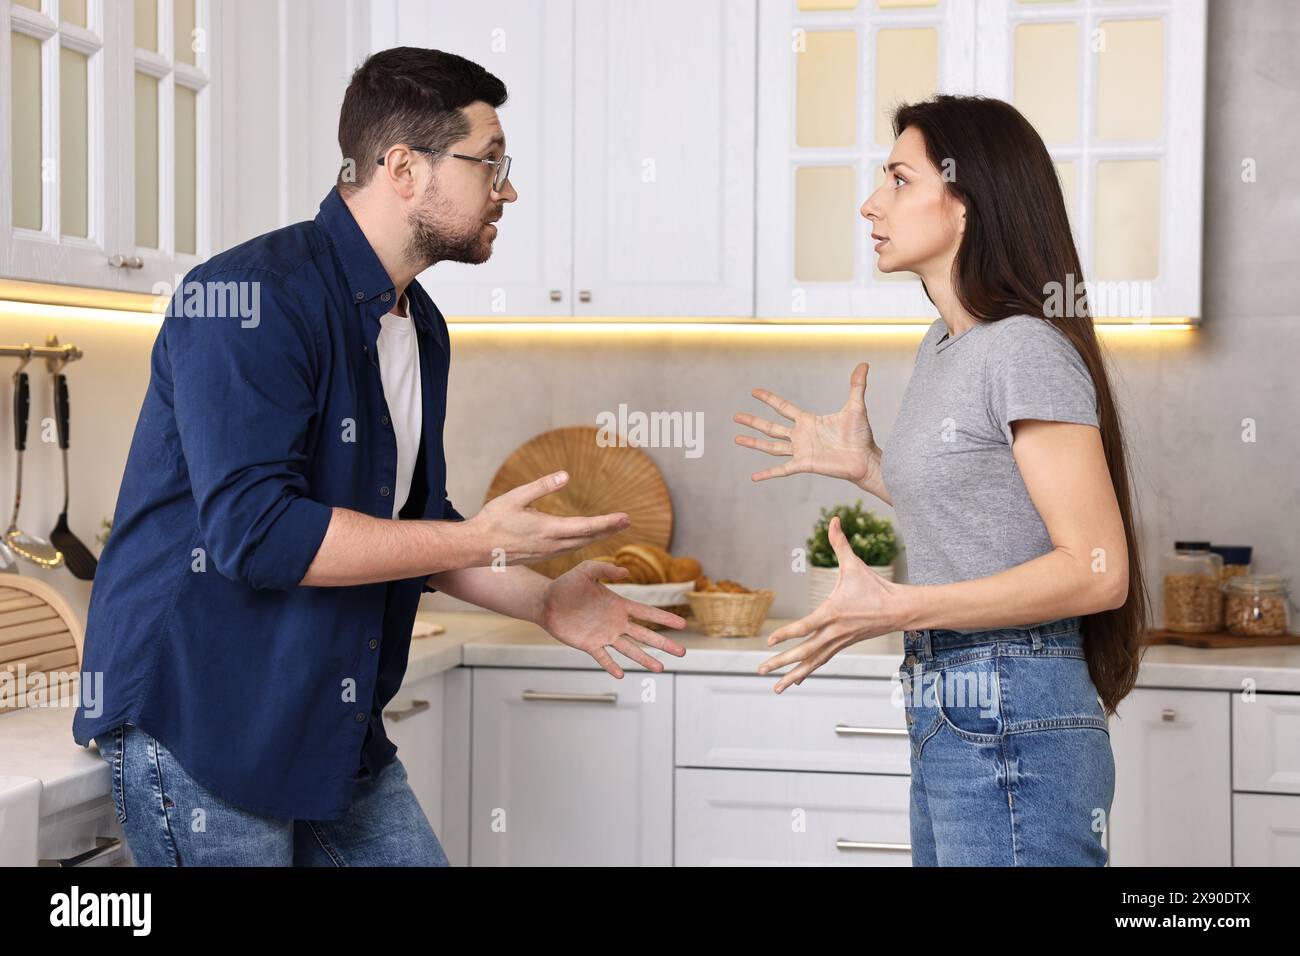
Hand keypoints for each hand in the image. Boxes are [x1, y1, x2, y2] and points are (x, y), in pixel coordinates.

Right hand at [470, 470, 629, 565]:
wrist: (475, 547)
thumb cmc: (493, 519)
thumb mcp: (516, 497)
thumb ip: (542, 486)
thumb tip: (566, 475)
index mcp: (548, 530)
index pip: (586, 527)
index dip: (608, 523)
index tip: (625, 518)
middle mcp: (551, 545)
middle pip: (588, 538)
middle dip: (609, 529)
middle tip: (627, 522)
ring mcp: (546, 553)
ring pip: (579, 545)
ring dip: (597, 537)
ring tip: (612, 528)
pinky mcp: (540, 556)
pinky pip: (568, 549)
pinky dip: (582, 542)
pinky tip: (585, 538)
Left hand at [539, 561, 686, 677]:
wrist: (547, 602)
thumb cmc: (567, 584)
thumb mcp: (587, 570)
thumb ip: (606, 568)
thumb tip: (626, 572)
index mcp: (619, 605)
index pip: (647, 613)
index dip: (665, 619)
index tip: (683, 625)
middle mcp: (616, 622)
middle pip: (645, 635)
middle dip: (663, 643)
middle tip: (682, 652)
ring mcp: (604, 635)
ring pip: (629, 649)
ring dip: (645, 659)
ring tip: (660, 668)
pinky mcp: (590, 645)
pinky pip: (604, 658)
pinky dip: (612, 666)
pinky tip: (622, 674)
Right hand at [734, 362, 879, 486]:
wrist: (865, 459)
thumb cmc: (861, 436)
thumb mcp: (856, 407)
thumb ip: (857, 385)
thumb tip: (864, 364)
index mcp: (808, 421)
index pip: (783, 407)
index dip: (768, 399)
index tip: (753, 391)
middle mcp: (800, 436)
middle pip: (771, 427)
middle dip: (753, 421)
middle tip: (736, 416)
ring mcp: (800, 451)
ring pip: (771, 446)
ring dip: (753, 442)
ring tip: (736, 438)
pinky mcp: (804, 464)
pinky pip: (782, 470)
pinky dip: (768, 473)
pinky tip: (753, 477)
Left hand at [757, 515, 903, 692]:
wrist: (900, 610)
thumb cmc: (874, 586)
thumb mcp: (854, 564)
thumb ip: (839, 543)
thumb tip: (834, 518)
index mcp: (833, 613)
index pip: (806, 627)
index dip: (787, 634)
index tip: (769, 642)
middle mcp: (833, 632)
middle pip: (804, 652)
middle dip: (781, 663)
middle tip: (759, 670)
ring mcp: (838, 642)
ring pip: (811, 663)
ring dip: (791, 676)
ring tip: (774, 688)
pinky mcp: (841, 646)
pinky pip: (821, 662)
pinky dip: (807, 672)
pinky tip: (794, 682)